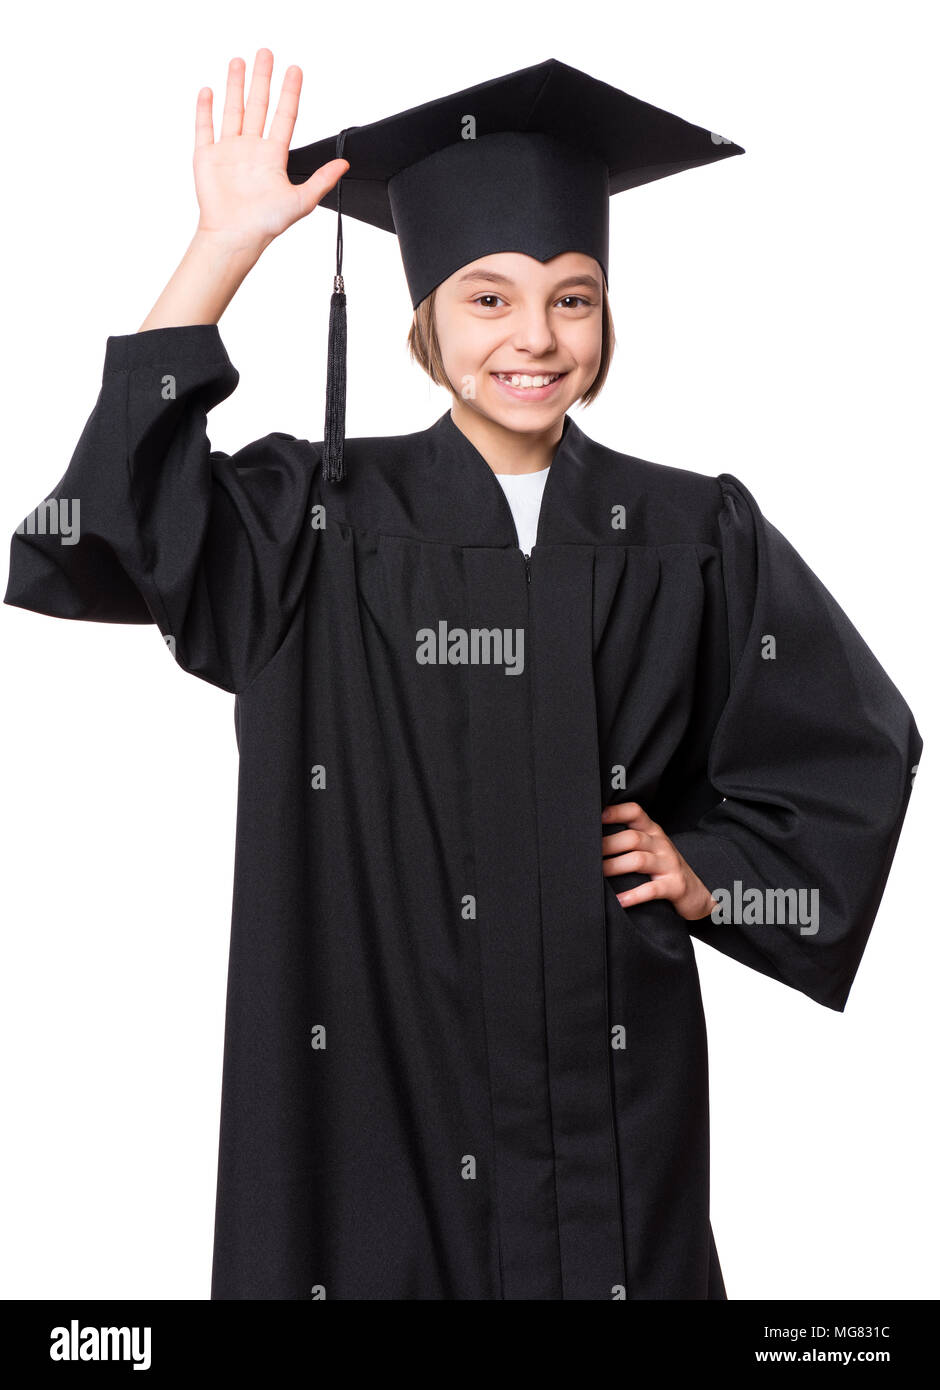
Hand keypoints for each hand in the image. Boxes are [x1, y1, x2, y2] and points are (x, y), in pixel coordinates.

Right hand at [193, 48, 348, 255]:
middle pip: (258, 105)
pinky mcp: (207, 157)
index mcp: (273, 157)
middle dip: (262, 78)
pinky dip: (206, 110)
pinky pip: (205, 128)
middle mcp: (252, 149)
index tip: (294, 70)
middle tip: (266, 53)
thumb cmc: (265, 224)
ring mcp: (229, 151)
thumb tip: (344, 164)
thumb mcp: (301, 201)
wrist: (234, 237)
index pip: (284, 116)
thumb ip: (321, 180)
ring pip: (233, 110)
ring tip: (239, 62)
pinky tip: (209, 91)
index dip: (290, 93)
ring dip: (236, 85)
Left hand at [601, 801, 716, 920]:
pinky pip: (652, 889)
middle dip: (607, 845)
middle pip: (632, 837)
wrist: (699, 893)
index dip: (615, 811)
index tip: (594, 817)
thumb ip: (629, 840)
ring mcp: (669, 864)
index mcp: (652, 831)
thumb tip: (591, 839)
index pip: (635, 812)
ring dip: (614, 867)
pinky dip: (633, 896)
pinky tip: (619, 901)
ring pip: (638, 860)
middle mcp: (660, 844)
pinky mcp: (675, 886)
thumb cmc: (665, 869)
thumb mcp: (651, 848)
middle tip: (586, 855)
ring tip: (596, 875)